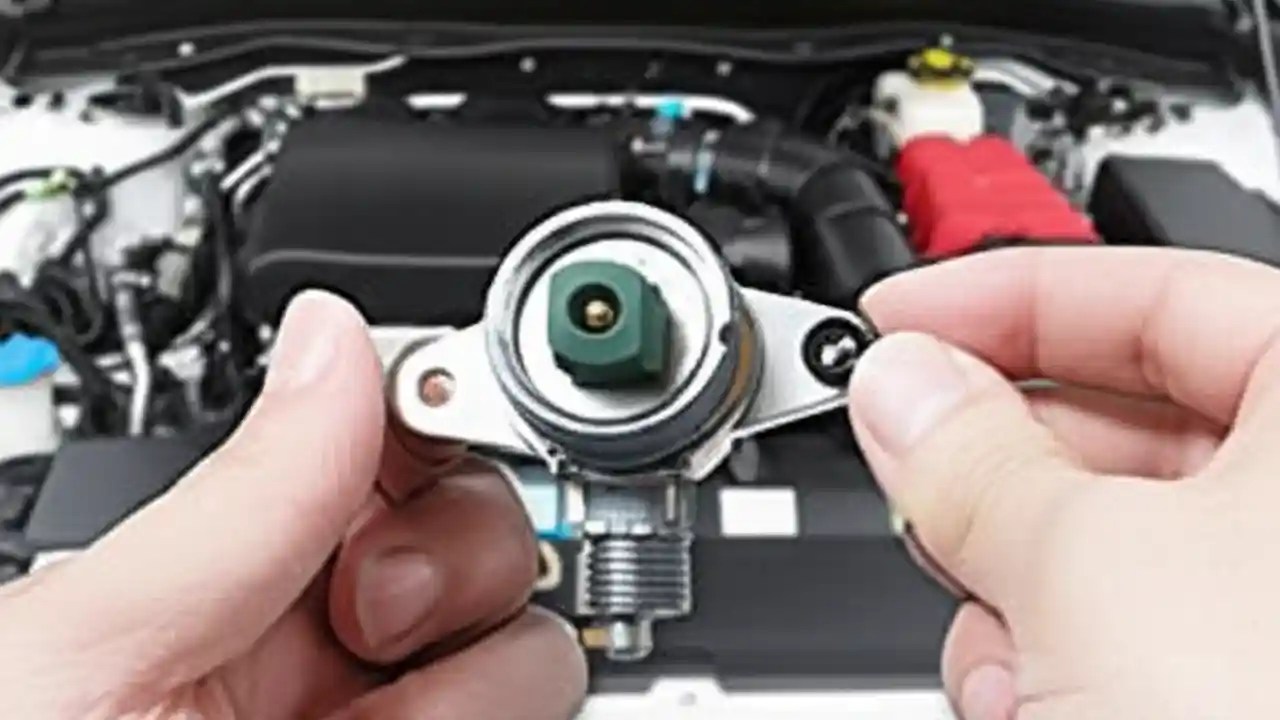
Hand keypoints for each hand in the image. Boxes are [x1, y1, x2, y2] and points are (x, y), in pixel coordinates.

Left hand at [0, 292, 586, 718]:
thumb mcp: (103, 640)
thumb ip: (238, 496)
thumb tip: (333, 334)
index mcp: (218, 576)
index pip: (378, 442)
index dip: (431, 411)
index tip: (463, 411)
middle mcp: (312, 645)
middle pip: (483, 528)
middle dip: (454, 557)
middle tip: (374, 610)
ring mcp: (387, 717)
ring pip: (528, 636)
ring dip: (478, 675)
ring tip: (383, 719)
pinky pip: (544, 714)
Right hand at [850, 248, 1279, 719]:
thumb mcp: (1088, 565)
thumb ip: (973, 456)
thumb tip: (900, 386)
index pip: (1162, 293)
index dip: (1010, 294)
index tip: (901, 319)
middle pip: (1115, 426)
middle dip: (995, 473)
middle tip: (911, 468)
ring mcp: (1270, 602)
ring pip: (1095, 540)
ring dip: (1010, 588)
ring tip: (1002, 647)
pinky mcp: (1230, 682)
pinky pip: (1112, 626)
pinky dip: (1047, 654)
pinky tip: (1030, 700)